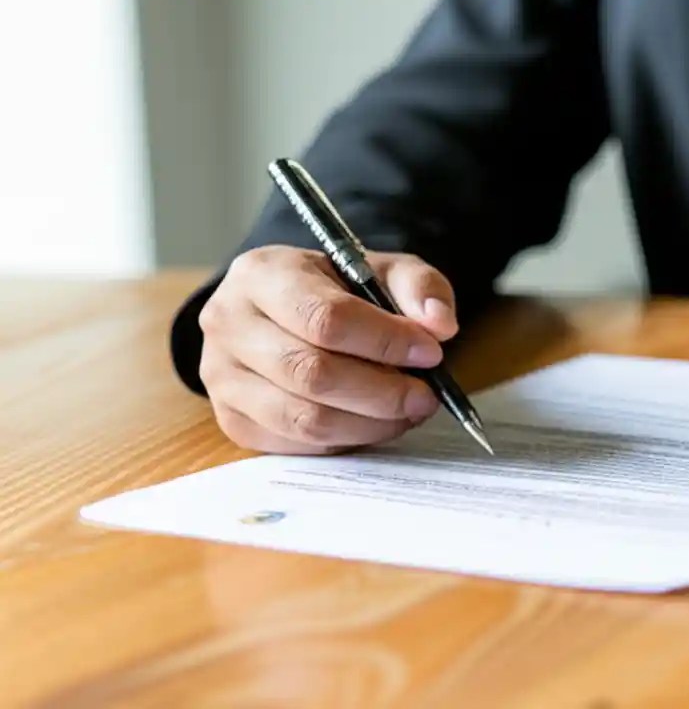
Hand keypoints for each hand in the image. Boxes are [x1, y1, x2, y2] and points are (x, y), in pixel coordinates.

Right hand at [198, 246, 458, 453]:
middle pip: (312, 373)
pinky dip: (345, 440)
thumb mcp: (382, 271)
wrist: (286, 312)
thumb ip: (419, 287)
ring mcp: (222, 376)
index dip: (385, 342)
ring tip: (407, 411)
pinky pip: (297, 445)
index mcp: (262, 273)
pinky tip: (372, 422)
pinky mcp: (233, 419)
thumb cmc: (338, 290)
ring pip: (305, 418)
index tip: (430, 352)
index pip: (325, 318)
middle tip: (426, 395)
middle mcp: (229, 323)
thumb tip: (439, 326)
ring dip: (370, 424)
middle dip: (382, 392)